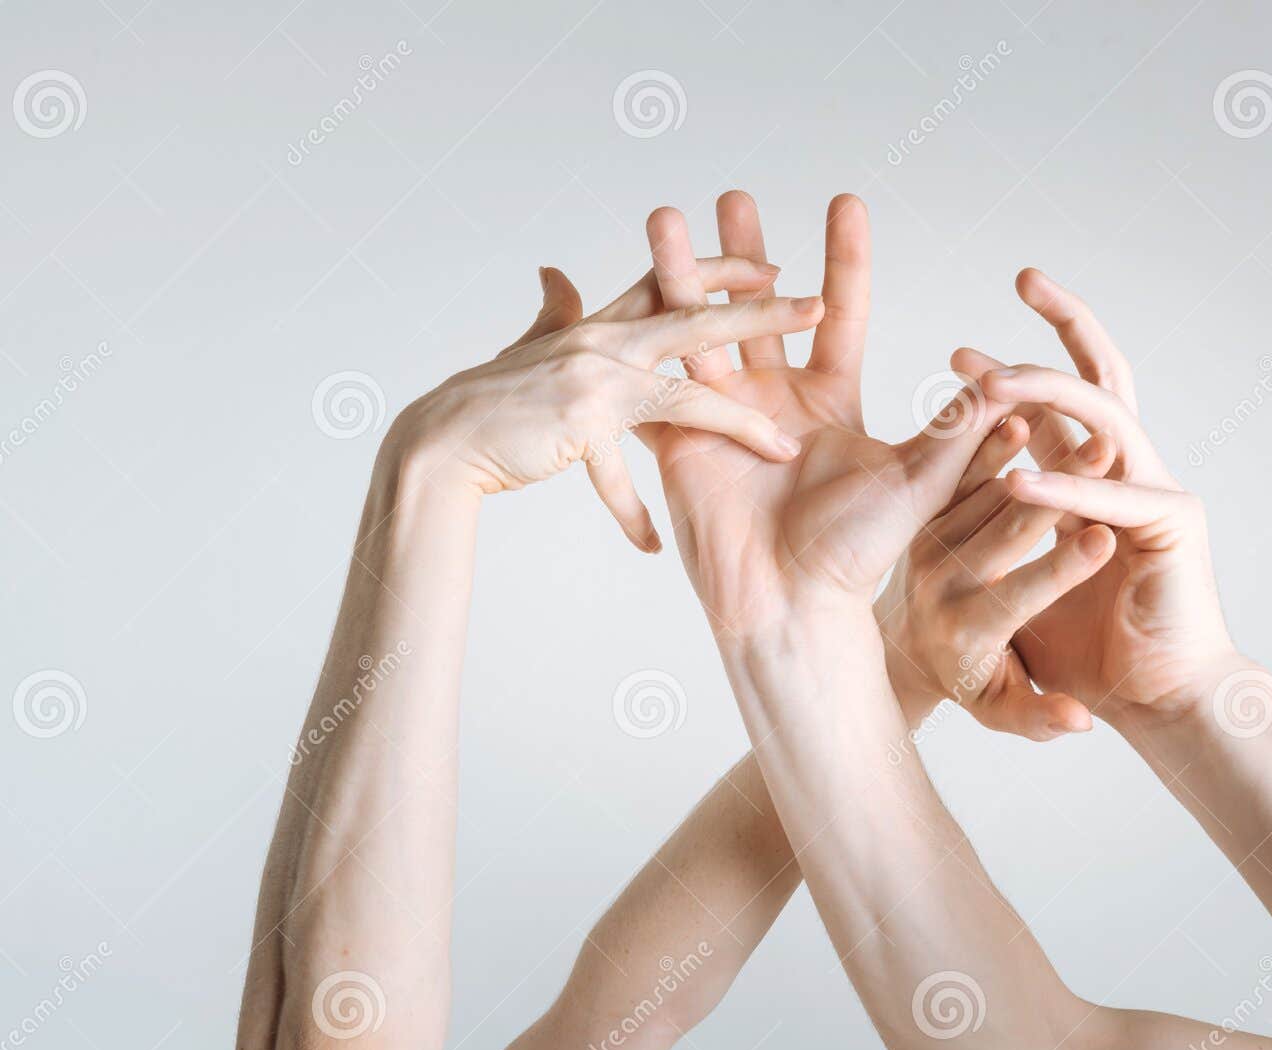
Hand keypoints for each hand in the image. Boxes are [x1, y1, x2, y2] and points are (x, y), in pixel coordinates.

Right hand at [382, 258, 821, 550]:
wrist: (441, 437)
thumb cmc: (490, 399)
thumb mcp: (530, 347)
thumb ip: (556, 313)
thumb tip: (555, 273)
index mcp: (602, 323)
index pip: (672, 282)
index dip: (721, 271)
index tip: (771, 267)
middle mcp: (604, 342)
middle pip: (699, 320)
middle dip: (762, 313)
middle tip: (816, 306)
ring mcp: (595, 381)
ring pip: (687, 394)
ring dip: (741, 424)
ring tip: (786, 448)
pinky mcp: (580, 425)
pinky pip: (621, 474)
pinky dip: (631, 512)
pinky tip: (653, 544)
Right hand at [645, 193, 1008, 635]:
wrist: (791, 607)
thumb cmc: (857, 555)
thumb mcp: (920, 482)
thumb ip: (959, 429)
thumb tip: (1014, 380)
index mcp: (828, 400)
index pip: (835, 312)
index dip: (841, 258)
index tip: (844, 201)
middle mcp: (772, 400)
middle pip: (755, 308)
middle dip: (744, 251)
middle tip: (734, 196)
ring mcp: (721, 417)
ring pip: (698, 330)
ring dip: (682, 274)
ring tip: (668, 215)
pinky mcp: (680, 441)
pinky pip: (658, 381)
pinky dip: (640, 339)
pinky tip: (622, 294)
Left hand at [876, 416, 1117, 736]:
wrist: (906, 653)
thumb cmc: (976, 684)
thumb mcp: (1002, 711)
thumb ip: (1040, 718)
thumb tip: (1080, 722)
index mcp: (966, 631)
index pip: (1021, 594)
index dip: (1061, 569)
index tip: (1102, 540)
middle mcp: (941, 586)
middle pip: (1002, 534)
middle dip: (1053, 491)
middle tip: (1099, 453)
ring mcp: (925, 548)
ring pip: (976, 493)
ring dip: (1010, 450)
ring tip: (1051, 415)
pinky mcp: (919, 518)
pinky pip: (952, 474)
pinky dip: (981, 441)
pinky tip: (1014, 405)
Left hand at [953, 270, 1237, 721]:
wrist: (1156, 702)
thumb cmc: (1084, 652)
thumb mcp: (1016, 582)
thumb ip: (993, 540)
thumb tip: (941, 507)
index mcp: (1088, 482)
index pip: (1049, 411)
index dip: (1007, 376)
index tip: (958, 356)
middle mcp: (1125, 472)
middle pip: (1096, 378)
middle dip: (1063, 324)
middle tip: (1024, 277)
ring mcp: (1153, 489)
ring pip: (1104, 414)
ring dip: (1047, 391)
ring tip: (990, 383)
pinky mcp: (1173, 521)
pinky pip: (1110, 494)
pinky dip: (1064, 489)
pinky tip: (1018, 482)